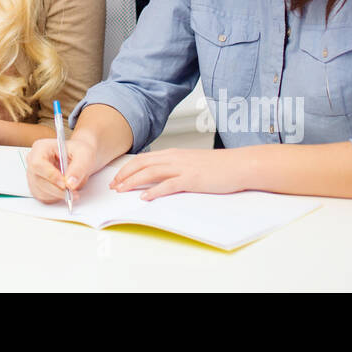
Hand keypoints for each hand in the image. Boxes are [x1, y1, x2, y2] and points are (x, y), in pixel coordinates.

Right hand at [26, 134, 98, 203]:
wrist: (80, 158)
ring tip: (72, 191)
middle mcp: (33, 160)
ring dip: (57, 195)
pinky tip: (65, 191)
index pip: (38, 163)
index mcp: (41, 147)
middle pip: (38, 180)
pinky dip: (55, 198)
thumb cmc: (79, 152)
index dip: (50, 176)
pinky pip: (43, 197)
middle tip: (73, 192)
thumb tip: (70, 183)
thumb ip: (78, 168)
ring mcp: (33, 174)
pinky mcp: (36, 186)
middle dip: (57, 189)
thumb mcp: (84, 155)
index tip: (65, 184)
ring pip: (40, 191)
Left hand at [110, 147, 245, 199]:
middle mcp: (175, 158)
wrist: (239, 165)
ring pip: (150, 172)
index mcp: (174, 154)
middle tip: (113, 185)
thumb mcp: (192, 163)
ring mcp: (183, 168)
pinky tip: (145, 197)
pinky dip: (154, 191)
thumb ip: (176, 167)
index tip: (117, 178)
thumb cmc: (218, 166)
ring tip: (121, 190)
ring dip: (133, 181)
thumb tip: (162, 177)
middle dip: (124, 174)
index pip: (144, 158)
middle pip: (142, 163)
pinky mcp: (191, 179)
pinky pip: (168, 185)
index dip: (128, 168)